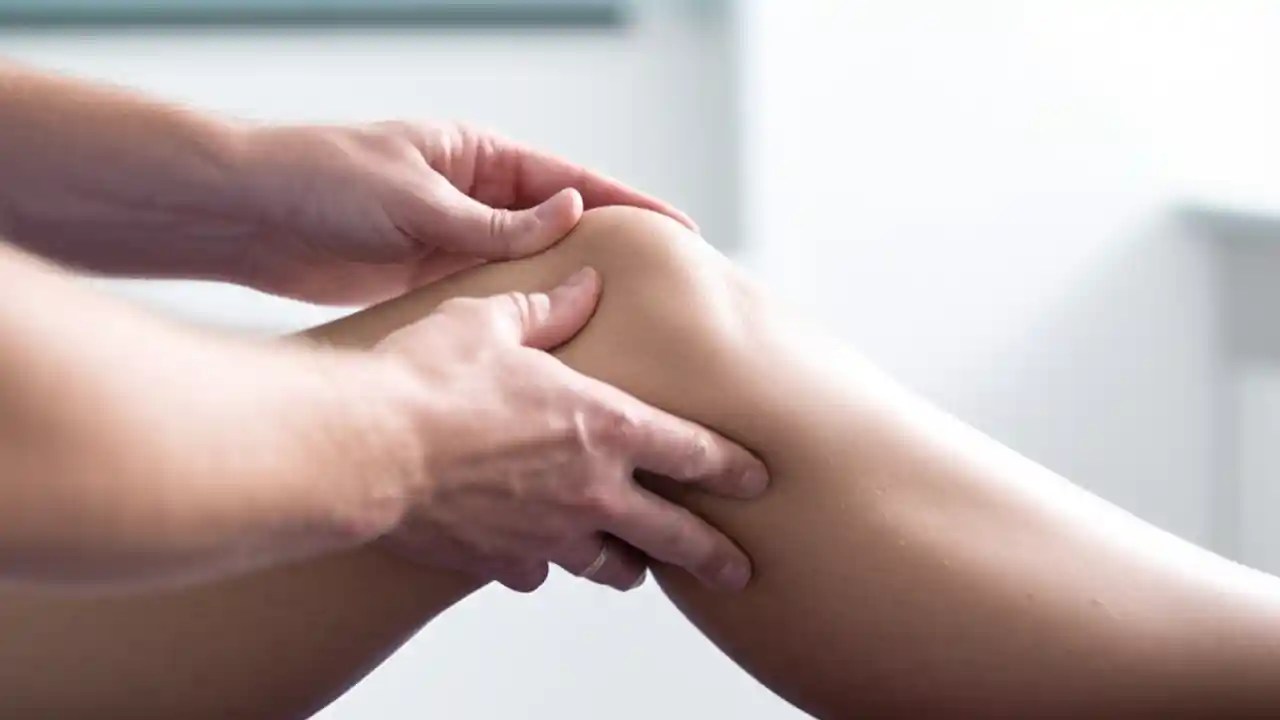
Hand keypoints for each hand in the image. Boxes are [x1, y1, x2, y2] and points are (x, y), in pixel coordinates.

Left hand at [233, 122, 696, 303]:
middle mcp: (474, 198)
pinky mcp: (428, 281)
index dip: (625, 205)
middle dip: (609, 255)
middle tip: (665, 288)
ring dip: (566, 295)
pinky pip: (489, 300)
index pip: (569, 180)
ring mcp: (453, 241)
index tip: (678, 229)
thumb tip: (569, 215)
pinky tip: (553, 346)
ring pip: (528, 270)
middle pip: (559, 228)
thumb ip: (491, 218)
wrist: (248, 216)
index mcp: (477, 157)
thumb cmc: (321, 179)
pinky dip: (520, 319)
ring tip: (621, 328)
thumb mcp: (417, 196)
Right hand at [375, 266, 767, 592]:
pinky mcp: (499, 560)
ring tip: (640, 572)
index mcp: (603, 424)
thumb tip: (586, 283)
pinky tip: (537, 561)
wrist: (366, 448)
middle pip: (673, 534)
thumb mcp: (494, 320)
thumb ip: (550, 308)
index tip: (760, 478)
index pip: (693, 451)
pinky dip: (541, 566)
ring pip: (610, 566)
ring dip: (630, 567)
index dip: (733, 466)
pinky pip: (535, 573)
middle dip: (713, 553)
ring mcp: (546, 533)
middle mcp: (588, 489)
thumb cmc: (429, 376)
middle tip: (738, 569)